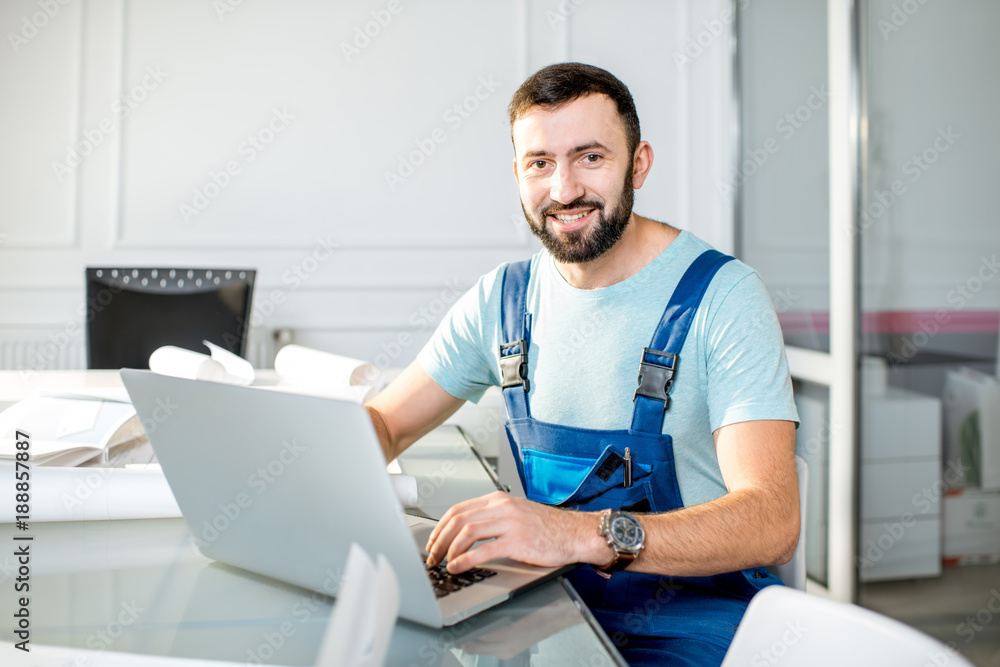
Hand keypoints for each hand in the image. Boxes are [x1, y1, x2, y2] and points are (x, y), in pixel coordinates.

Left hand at [424, 491, 605, 572]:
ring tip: (443, 563)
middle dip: (439, 539)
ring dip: (448, 549)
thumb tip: (466, 533)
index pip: (458, 509)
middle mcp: (502, 507)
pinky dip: (465, 559)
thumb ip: (493, 518)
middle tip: (432, 555)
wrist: (575, 533)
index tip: (433, 541)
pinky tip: (459, 567)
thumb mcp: (516, 513)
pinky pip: (483, 549)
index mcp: (498, 499)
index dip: (440, 527)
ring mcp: (509, 522)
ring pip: (467, 532)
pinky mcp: (517, 540)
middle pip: (458, 520)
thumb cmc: (549, 528)